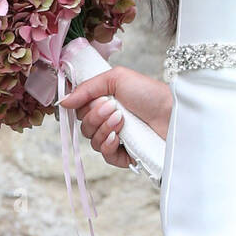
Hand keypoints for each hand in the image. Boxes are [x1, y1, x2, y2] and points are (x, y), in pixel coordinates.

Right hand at [58, 66, 172, 169]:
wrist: (173, 113)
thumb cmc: (150, 93)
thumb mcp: (117, 78)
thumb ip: (87, 88)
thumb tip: (62, 101)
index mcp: (105, 102)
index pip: (79, 109)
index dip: (83, 106)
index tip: (96, 99)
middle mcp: (109, 120)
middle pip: (83, 126)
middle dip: (95, 116)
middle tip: (113, 108)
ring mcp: (117, 138)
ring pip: (92, 141)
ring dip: (103, 128)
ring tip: (122, 120)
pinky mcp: (125, 155)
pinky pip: (105, 156)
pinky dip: (107, 146)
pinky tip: (116, 138)